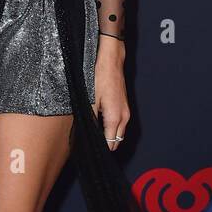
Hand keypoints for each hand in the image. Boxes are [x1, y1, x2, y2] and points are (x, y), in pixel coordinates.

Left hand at [93, 35, 129, 150]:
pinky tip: (99, 124)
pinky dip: (111, 128)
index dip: (99, 148)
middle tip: (89, 143)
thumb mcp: (89, 100)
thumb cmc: (100, 77)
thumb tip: (86, 134)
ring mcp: (125, 111)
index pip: (110, 143)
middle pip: (116, 141)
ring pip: (118, 133)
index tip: (89, 150)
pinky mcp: (124, 106)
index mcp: (115, 118)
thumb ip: (89, 119)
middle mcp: (124, 117)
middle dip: (105, 145)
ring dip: (108, 136)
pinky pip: (119, 124)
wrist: (111, 61)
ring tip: (93, 134)